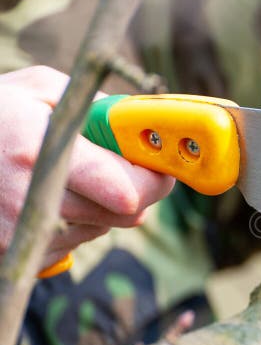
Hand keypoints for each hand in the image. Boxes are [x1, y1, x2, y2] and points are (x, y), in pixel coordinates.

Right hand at [0, 66, 174, 270]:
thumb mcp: (38, 90)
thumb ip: (96, 107)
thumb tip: (144, 126)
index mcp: (38, 153)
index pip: (129, 191)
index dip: (156, 180)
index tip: (161, 166)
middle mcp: (29, 200)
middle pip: (124, 216)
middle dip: (133, 191)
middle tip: (119, 166)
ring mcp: (18, 233)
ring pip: (100, 230)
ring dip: (102, 207)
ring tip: (67, 176)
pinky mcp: (14, 254)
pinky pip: (70, 245)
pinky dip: (72, 224)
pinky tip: (45, 197)